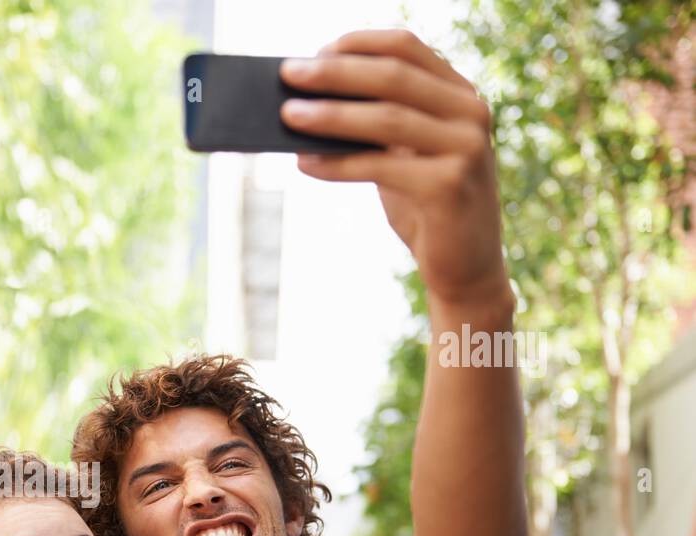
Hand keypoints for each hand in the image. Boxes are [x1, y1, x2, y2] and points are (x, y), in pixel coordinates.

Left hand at [279, 29, 511, 311]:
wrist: (464, 269)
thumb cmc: (424, 207)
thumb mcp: (403, 157)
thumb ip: (374, 126)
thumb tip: (307, 103)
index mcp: (460, 94)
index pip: (407, 48)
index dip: (359, 44)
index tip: (315, 50)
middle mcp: (471, 112)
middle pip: (393, 76)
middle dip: (335, 73)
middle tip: (288, 74)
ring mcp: (467, 147)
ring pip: (387, 118)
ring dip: (330, 115)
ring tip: (288, 115)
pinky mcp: (450, 185)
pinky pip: (380, 166)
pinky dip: (337, 164)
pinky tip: (304, 162)